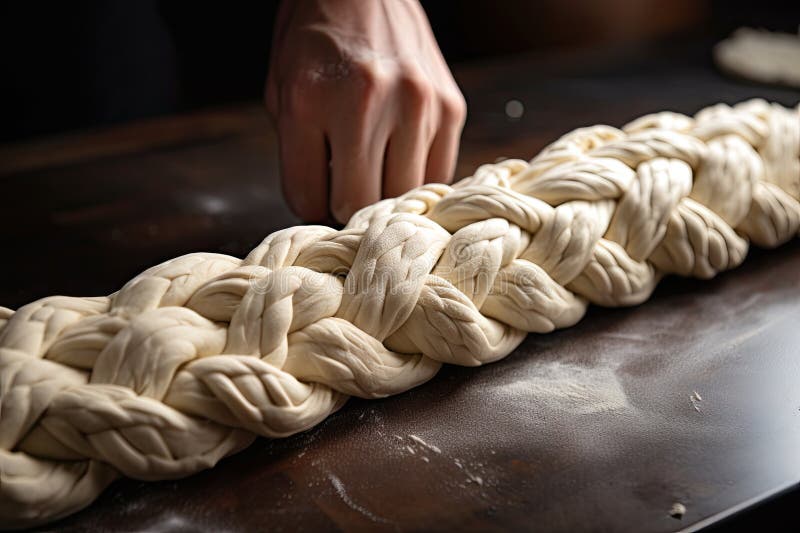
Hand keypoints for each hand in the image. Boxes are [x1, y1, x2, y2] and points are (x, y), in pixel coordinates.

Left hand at [266, 0, 466, 222]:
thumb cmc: (316, 42)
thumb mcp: (282, 93)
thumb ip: (298, 155)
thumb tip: (325, 211)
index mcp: (310, 100)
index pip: (309, 200)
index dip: (310, 205)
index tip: (317, 193)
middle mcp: (366, 102)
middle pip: (358, 204)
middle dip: (347, 204)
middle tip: (345, 184)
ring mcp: (416, 104)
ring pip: (401, 195)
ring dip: (384, 190)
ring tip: (374, 166)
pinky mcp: (450, 107)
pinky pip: (436, 175)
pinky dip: (415, 175)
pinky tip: (401, 154)